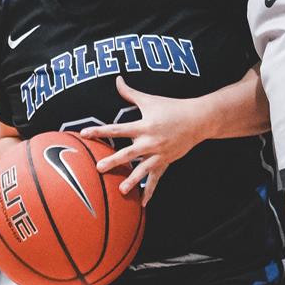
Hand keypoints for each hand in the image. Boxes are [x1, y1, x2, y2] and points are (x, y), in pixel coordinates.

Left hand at [81, 78, 212, 203]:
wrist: (198, 120)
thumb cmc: (172, 108)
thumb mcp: (150, 100)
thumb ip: (130, 93)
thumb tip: (117, 79)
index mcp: (143, 126)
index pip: (117, 129)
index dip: (101, 130)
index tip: (85, 133)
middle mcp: (150, 142)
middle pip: (128, 153)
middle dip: (113, 161)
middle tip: (99, 167)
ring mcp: (158, 154)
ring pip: (143, 170)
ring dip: (132, 180)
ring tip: (121, 190)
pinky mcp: (165, 162)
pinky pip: (156, 179)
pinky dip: (150, 192)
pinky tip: (142, 204)